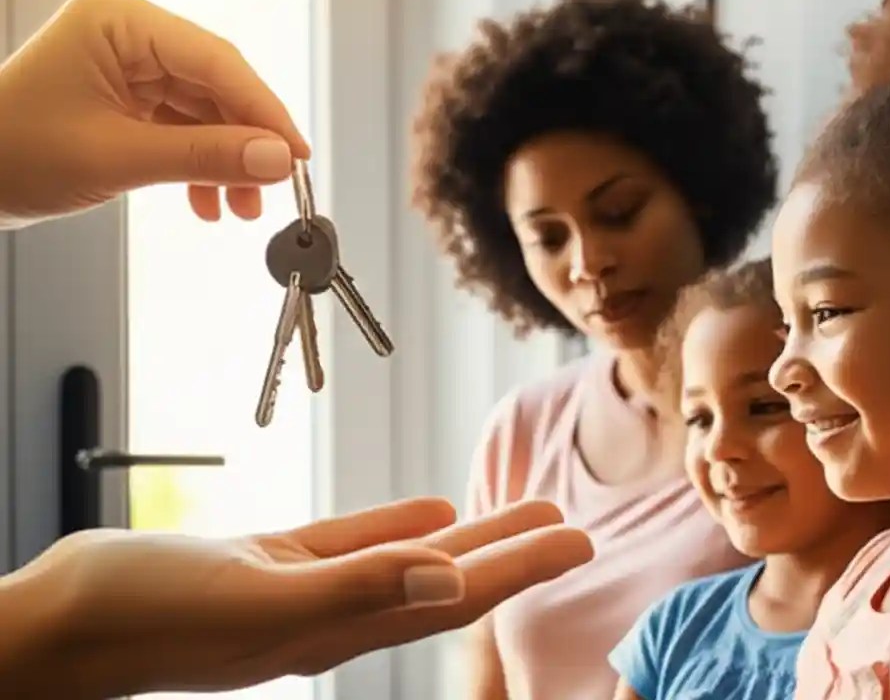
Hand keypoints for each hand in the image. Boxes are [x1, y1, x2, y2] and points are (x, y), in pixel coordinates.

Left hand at [0, 0, 308, 223]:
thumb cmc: (7, 153)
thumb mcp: (117, 158)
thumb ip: (205, 158)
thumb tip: (274, 159)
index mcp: (119, 19)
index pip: (216, 62)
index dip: (264, 112)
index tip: (295, 155)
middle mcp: (127, 32)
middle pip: (217, 86)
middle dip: (245, 144)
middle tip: (272, 187)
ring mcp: (128, 62)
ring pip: (206, 111)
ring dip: (226, 162)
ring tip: (240, 206)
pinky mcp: (128, 93)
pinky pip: (184, 125)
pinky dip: (199, 165)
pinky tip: (208, 200)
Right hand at [0, 498, 592, 697]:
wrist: (64, 622)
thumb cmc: (147, 615)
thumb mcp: (258, 597)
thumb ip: (356, 587)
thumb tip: (452, 585)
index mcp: (339, 629)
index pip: (454, 598)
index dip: (519, 571)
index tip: (577, 543)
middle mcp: (332, 615)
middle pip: (445, 581)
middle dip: (512, 553)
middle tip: (571, 525)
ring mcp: (300, 590)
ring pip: (406, 558)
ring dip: (466, 537)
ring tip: (521, 510)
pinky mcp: (266, 564)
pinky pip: (351, 542)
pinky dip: (396, 527)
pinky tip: (434, 511)